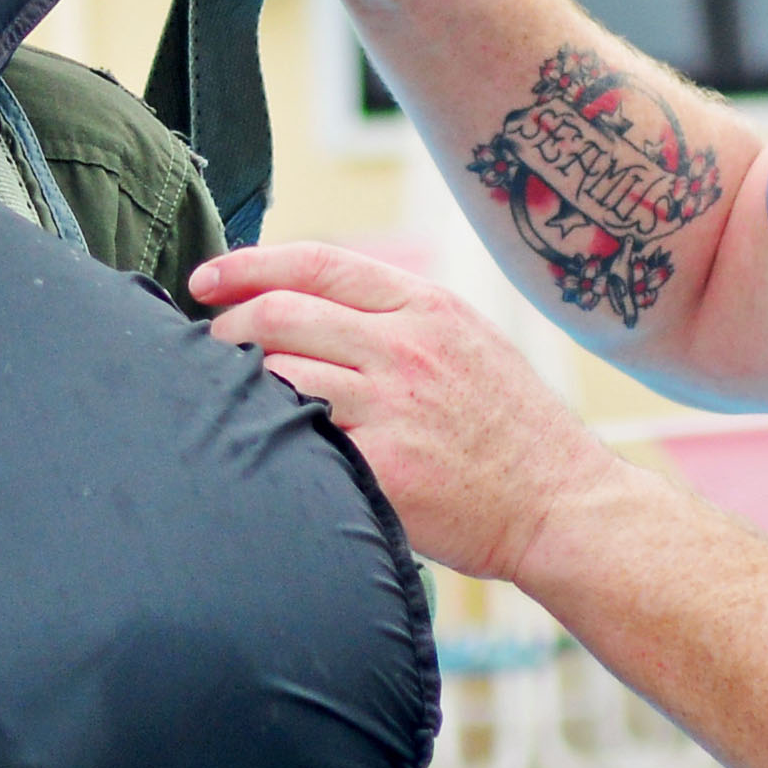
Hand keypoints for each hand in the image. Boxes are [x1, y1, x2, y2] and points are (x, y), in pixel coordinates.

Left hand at [197, 240, 624, 580]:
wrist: (562, 505)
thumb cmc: (511, 433)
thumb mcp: (468, 343)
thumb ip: (399, 317)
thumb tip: (312, 300)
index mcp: (427, 307)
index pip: (317, 262)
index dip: (248, 264)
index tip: (206, 278)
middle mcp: (407, 346)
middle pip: (282, 313)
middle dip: (226, 327)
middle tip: (205, 349)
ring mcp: (394, 405)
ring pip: (279, 374)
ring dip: (236, 387)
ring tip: (225, 403)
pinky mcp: (385, 465)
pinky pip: (300, 438)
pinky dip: (266, 437)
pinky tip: (256, 447)